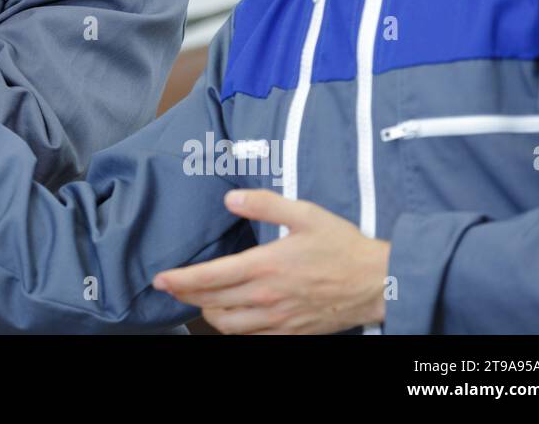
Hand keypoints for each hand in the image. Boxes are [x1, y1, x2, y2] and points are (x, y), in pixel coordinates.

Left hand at [152, 190, 391, 333]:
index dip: (180, 280)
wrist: (378, 282)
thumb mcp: (304, 213)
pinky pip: (253, 339)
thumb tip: (230, 199)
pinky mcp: (292, 333)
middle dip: (186, 296)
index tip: (160, 279)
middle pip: (212, 303)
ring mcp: (278, 319)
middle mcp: (266, 297)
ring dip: (208, 314)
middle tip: (170, 288)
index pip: (209, 278)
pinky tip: (232, 319)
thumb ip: (264, 204)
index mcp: (264, 267)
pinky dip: (235, 331)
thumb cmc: (342, 246)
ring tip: (200, 301)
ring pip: (228, 326)